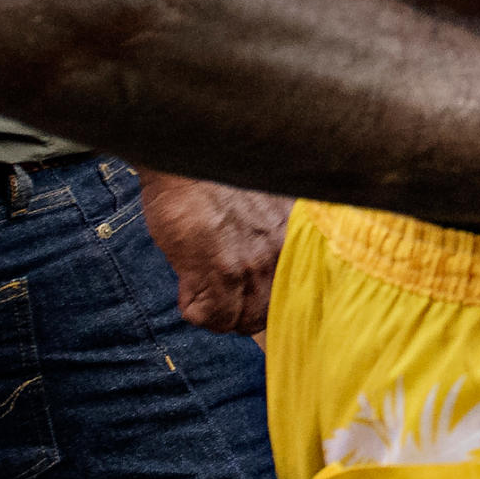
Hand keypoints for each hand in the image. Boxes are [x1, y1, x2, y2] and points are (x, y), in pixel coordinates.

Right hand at [137, 174, 289, 333]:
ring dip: (215, 313)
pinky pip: (208, 316)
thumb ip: (271, 240)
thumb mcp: (264, 208)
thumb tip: (263, 270)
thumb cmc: (217, 177)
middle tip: (217, 297)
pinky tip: (186, 287)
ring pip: (238, 321)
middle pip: (264, 315)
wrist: (189, 158)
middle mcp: (280, 255)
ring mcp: (250, 265)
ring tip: (200, 290)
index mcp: (294, 240)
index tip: (241, 294)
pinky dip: (193, 309)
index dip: (260, 300)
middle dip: (238, 312)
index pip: (292, 299)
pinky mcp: (217, 270)